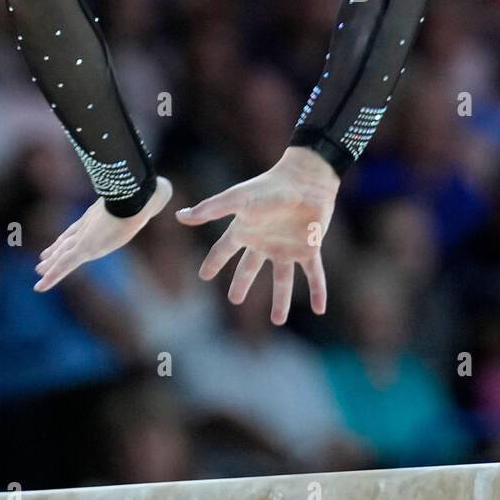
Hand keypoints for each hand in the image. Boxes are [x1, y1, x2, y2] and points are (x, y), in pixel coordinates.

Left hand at [33, 176, 172, 291]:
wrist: (139, 197)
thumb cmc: (146, 195)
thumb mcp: (148, 195)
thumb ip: (152, 193)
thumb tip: (164, 188)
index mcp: (99, 218)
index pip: (78, 230)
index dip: (67, 239)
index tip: (57, 245)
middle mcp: (89, 228)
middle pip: (68, 242)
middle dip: (56, 251)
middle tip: (41, 260)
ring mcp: (86, 237)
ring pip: (63, 256)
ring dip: (51, 267)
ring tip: (39, 274)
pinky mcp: (85, 247)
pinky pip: (64, 266)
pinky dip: (52, 277)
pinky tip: (40, 286)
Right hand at [176, 147, 338, 325]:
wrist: (306, 179)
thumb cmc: (270, 186)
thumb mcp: (237, 200)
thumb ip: (210, 209)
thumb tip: (180, 216)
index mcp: (246, 230)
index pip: (224, 250)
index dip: (214, 262)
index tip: (204, 275)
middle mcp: (265, 242)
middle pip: (250, 268)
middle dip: (242, 284)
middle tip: (235, 300)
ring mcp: (288, 247)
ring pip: (282, 279)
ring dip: (281, 300)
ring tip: (278, 320)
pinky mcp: (310, 249)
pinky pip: (314, 275)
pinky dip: (317, 291)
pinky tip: (320, 309)